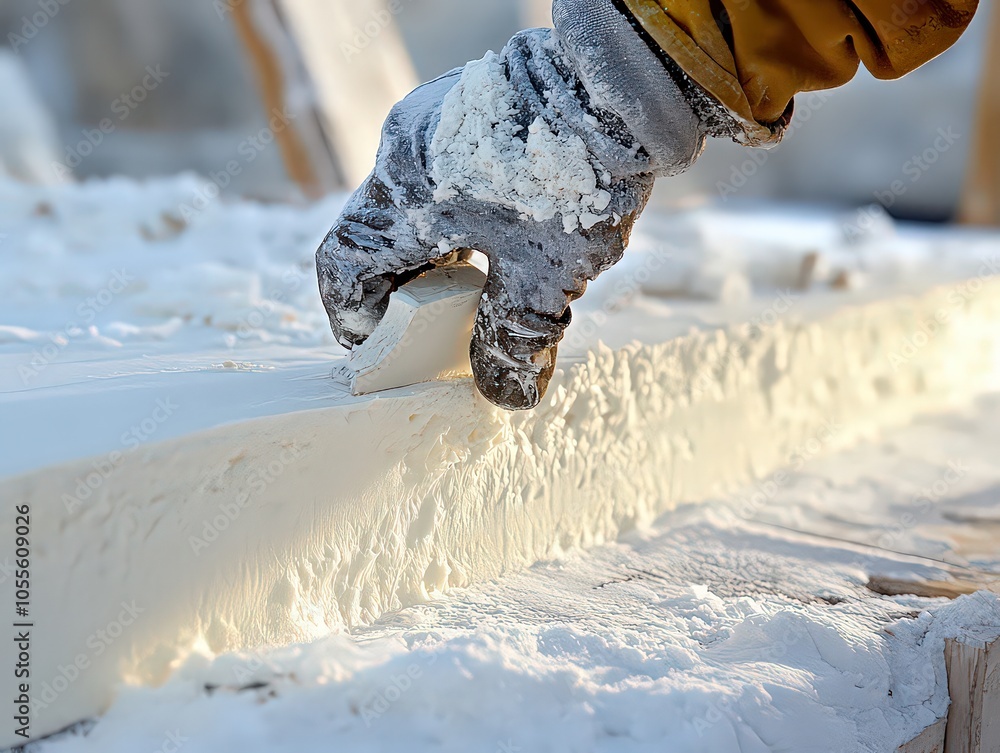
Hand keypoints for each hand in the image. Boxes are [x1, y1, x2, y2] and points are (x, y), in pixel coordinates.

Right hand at [317, 18, 702, 409]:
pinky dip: (455, 215)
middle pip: (376, 235)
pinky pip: (438, 173)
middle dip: (403, 289)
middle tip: (441, 326)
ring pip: (409, 204)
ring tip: (481, 284)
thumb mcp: (546, 276)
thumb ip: (515, 339)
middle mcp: (404, 150)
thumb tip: (504, 394)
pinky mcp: (463, 106)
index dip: (354, 318)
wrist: (624, 87)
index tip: (386, 348)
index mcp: (406, 195)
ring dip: (433, 252)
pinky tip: (504, 231)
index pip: (343, 265)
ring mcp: (430, 120)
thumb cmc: (579, 178)